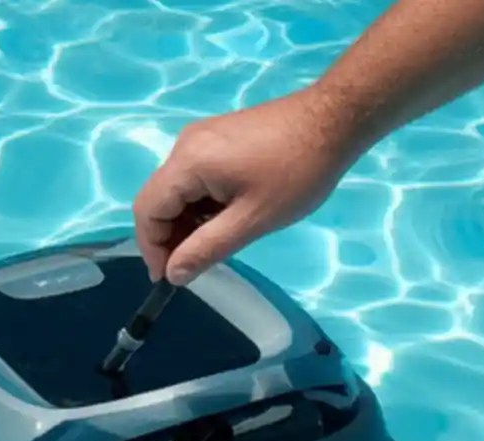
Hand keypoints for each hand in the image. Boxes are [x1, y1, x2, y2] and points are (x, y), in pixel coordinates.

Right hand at [132, 85, 363, 283]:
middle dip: (169, 237)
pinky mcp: (217, 137)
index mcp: (188, 162)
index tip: (168, 278)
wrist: (335, 119)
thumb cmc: (298, 172)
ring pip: (177, 190)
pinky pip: (194, 177)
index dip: (151, 248)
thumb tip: (173, 274)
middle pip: (159, 199)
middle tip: (192, 265)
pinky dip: (200, 204)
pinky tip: (225, 218)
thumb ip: (206, 249)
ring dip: (186, 221)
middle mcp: (185, 145)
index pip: (147, 210)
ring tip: (215, 244)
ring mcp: (201, 138)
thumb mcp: (252, 220)